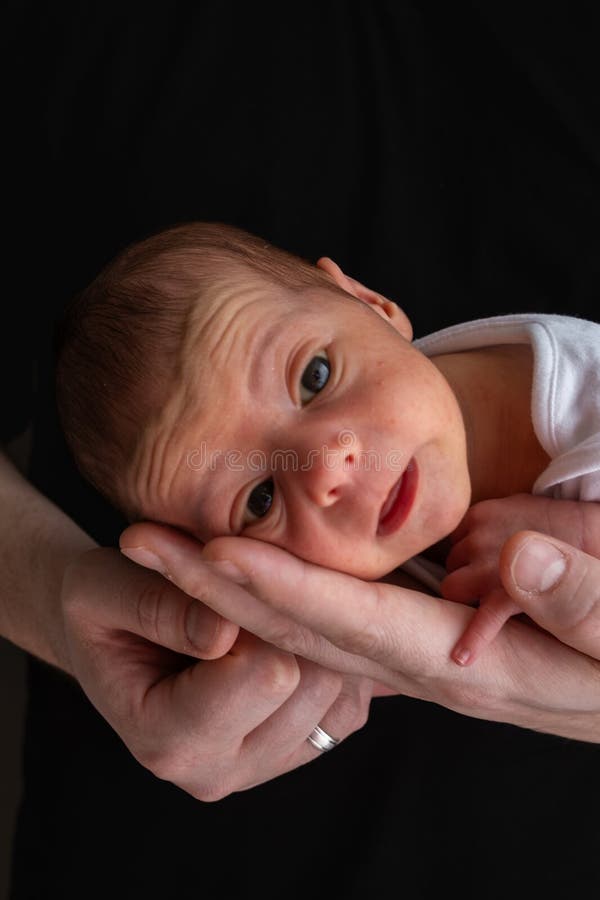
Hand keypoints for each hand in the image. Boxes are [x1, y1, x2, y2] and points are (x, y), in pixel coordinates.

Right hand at [61, 546, 375, 800]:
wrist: (116, 637)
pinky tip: (290, 631)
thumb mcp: (98, 588)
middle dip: (287, 625)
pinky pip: (352, 701)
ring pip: (340, 691)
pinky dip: (332, 659)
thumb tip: (223, 632)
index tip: (224, 586)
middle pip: (311, 682)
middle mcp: (221, 771)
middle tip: (253, 588)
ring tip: (265, 610)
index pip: (263, 673)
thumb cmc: (102, 608)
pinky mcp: (298, 750)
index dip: (254, 612)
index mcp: (169, 742)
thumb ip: (154, 606)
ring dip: (312, 639)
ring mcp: (265, 767)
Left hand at [120, 519, 599, 743]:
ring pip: (304, 624)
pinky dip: (277, 593)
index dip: (279, 586)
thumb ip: (580, 597)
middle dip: (216, 587)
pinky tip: (244, 573)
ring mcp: (412, 656)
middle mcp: (420, 666)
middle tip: (140, 541)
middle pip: (300, 628)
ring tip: (165, 545)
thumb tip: (518, 556)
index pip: (351, 622)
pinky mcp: (417, 640)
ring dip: (231, 587)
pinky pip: (332, 620)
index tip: (210, 549)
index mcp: (463, 664)